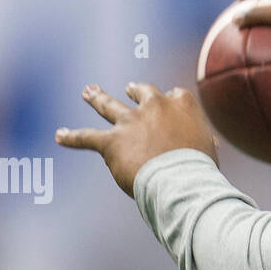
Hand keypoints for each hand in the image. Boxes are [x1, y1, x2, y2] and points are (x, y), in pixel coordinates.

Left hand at [56, 82, 220, 196]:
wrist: (180, 180)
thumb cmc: (201, 169)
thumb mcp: (209, 151)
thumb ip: (204, 142)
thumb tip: (211, 143)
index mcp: (182, 104)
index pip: (174, 95)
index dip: (170, 101)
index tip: (169, 105)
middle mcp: (154, 106)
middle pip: (142, 92)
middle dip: (135, 90)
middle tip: (129, 88)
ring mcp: (130, 122)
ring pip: (108, 105)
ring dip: (97, 97)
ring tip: (89, 91)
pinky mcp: (111, 142)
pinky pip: (87, 137)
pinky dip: (72, 137)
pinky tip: (59, 136)